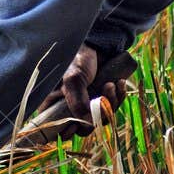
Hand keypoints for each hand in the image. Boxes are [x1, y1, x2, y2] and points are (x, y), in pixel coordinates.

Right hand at [13, 47, 133, 151]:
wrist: (99, 43)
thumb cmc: (78, 58)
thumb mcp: (74, 79)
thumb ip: (78, 102)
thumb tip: (87, 124)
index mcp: (54, 104)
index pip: (56, 128)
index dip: (68, 130)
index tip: (78, 124)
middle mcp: (70, 107)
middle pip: (83, 128)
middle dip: (96, 115)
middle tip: (101, 99)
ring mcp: (87, 104)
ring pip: (100, 118)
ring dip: (109, 103)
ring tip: (111, 85)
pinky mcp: (103, 99)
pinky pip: (112, 108)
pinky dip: (118, 97)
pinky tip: (119, 84)